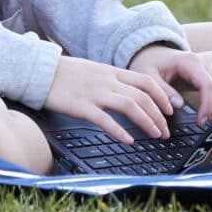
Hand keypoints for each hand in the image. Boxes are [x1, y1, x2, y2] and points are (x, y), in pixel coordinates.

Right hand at [43, 55, 177, 142]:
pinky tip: (128, 141)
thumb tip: (127, 92)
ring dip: (147, 122)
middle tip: (167, 130)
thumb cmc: (66, 73)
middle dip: (159, 114)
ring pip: (130, 106)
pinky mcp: (82, 106)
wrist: (40, 70)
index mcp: (112, 71)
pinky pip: (105, 120)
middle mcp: (108, 81)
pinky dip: (119, 131)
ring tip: (156, 135)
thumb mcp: (93, 70)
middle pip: (143, 95)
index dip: (162, 95)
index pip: (146, 81)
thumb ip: (111, 79)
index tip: (170, 109)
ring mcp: (95, 93)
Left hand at [127, 43, 211, 126]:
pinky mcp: (210, 76)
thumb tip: (178, 106)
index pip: (208, 86)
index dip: (207, 106)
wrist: (154, 53)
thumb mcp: (149, 77)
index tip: (200, 122)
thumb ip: (163, 91)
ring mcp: (209, 69)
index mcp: (191, 62)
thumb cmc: (151, 64)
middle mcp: (205, 64)